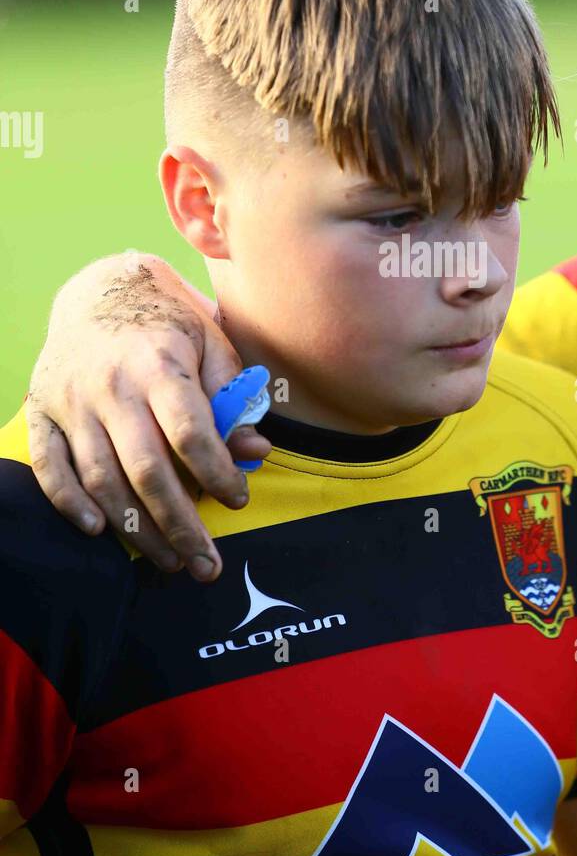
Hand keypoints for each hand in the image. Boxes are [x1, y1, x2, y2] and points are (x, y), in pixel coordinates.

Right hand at [25, 252, 270, 580]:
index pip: (190, 432)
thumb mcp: (212, 345)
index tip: (238, 499)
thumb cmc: (168, 325)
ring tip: (170, 561)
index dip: (217, 474)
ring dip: (136, 529)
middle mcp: (111, 384)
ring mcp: (71, 400)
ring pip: (101, 479)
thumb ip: (233, 398)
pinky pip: (51, 467)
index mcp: (159, 364)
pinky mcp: (42, 412)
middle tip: (207, 565)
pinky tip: (98, 531)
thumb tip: (254, 451)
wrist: (98, 290)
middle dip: (181, 525)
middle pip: (147, 468)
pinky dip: (69, 503)